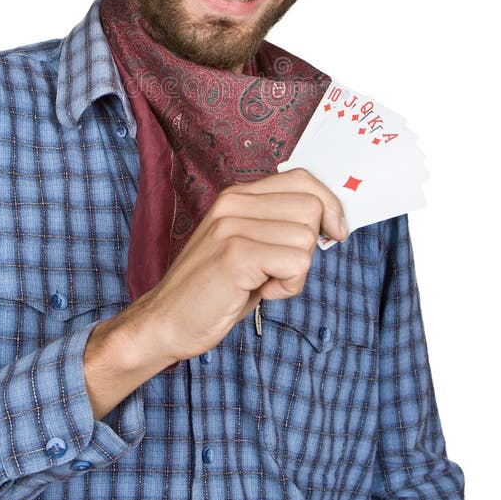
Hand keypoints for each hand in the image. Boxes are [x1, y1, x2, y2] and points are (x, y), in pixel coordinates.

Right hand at [84, 168, 345, 417]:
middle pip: (312, 209)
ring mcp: (232, 226)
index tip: (335, 232)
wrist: (165, 320)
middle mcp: (234, 203)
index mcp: (238, 195)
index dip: (329, 205)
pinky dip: (289, 286)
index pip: (304, 179)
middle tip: (278, 268)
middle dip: (309, 246)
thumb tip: (331, 220)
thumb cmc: (214, 288)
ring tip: (263, 282)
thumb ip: (278, 224)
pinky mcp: (235, 255)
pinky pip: (296, 263)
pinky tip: (261, 292)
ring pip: (306, 239)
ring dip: (296, 272)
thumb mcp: (247, 244)